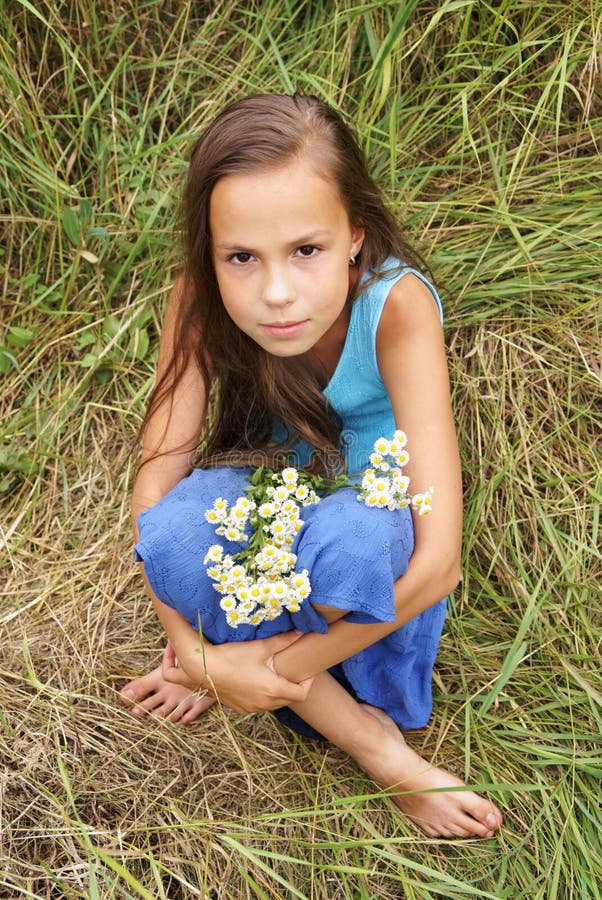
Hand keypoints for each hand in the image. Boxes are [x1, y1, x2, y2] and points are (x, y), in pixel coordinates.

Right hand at [163, 624, 313, 713]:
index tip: (307, 671)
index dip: (309, 682)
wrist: (202, 668)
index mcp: (273, 690)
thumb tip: (301, 631)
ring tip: (276, 674)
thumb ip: (282, 640)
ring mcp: (251, 708)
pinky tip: (258, 680)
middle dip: (295, 686)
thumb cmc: (232, 657)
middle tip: (294, 670)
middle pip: (290, 699)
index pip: (302, 694)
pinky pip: (259, 704)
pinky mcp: (240, 707)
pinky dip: (264, 695)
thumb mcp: (260, 647)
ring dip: (279, 691)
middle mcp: (264, 703)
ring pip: (274, 703)